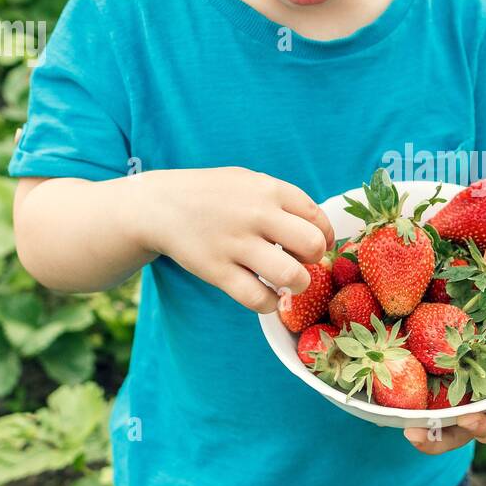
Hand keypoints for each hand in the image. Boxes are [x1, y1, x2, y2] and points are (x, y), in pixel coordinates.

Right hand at [133, 166, 334, 312]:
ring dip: (298, 285)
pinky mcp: (217, 270)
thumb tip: (321, 232)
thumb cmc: (214, 195)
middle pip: (312, 245)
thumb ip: (284, 201)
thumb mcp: (250, 182)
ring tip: (288, 283)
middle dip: (315, 260)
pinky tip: (266, 296)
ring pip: (290, 276)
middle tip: (301, 263)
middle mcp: (256, 214)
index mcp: (269, 190)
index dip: (325, 237)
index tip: (317, 247)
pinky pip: (258, 298)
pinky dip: (270, 304)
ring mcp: (236, 243)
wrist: (160, 205)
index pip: (317, 217)